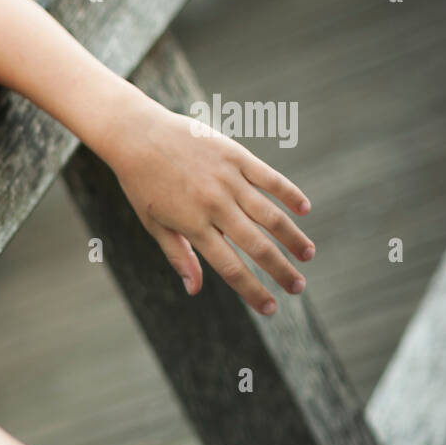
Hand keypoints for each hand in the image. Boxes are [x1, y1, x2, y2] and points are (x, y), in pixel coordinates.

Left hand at [106, 104, 314, 315]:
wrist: (137, 135)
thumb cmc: (142, 184)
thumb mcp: (153, 224)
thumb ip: (179, 256)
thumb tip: (194, 290)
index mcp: (193, 225)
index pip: (230, 267)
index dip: (252, 291)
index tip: (270, 308)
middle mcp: (214, 204)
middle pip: (256, 246)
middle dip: (280, 271)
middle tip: (298, 287)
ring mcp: (227, 179)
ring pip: (270, 214)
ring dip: (292, 237)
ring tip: (308, 255)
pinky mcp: (236, 156)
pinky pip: (270, 178)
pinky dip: (290, 194)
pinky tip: (305, 210)